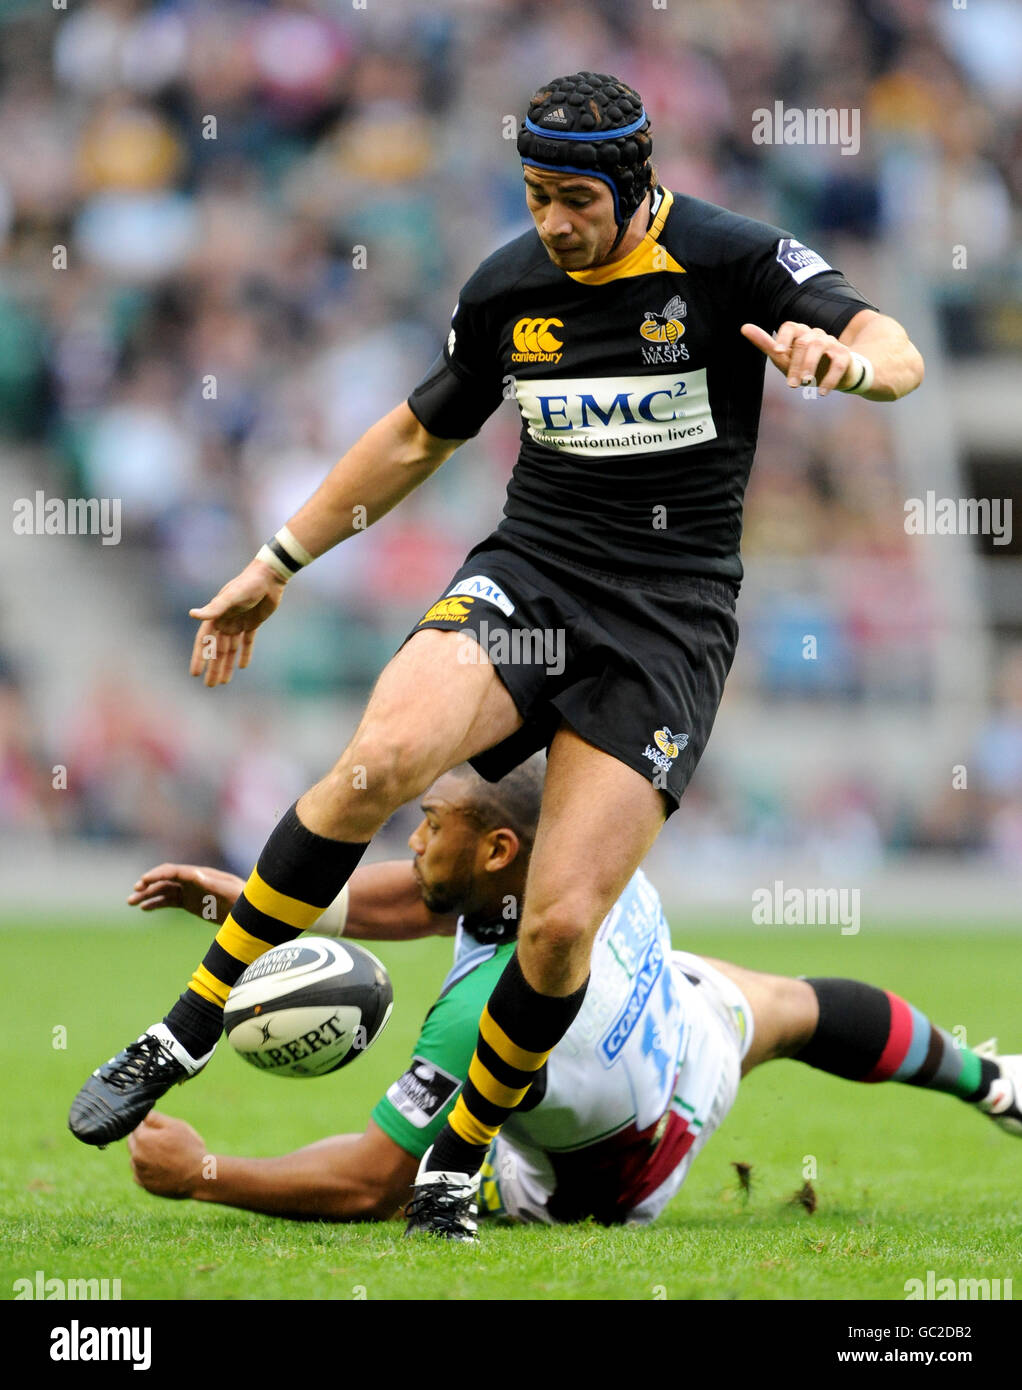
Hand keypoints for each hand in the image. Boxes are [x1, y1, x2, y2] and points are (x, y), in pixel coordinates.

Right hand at [127, 864, 243, 923]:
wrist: (250, 913)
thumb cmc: (243, 900)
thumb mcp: (230, 892)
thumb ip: (213, 884)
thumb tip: (194, 874)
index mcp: (201, 875)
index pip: (175, 871)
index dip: (158, 874)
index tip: (143, 880)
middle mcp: (193, 881)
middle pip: (166, 880)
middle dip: (148, 884)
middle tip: (134, 892)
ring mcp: (190, 892)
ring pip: (164, 891)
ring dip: (147, 895)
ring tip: (130, 902)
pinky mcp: (190, 903)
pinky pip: (169, 901)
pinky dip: (156, 903)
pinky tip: (144, 908)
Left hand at [127, 1112, 208, 1198]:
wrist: (197, 1176)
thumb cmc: (189, 1148)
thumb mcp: (176, 1125)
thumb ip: (156, 1118)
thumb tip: (143, 1114)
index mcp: (142, 1139)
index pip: (135, 1126)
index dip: (146, 1124)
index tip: (158, 1128)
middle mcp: (136, 1157)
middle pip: (132, 1142)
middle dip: (142, 1138)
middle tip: (162, 1140)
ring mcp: (139, 1172)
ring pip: (135, 1158)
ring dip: (143, 1154)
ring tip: (164, 1155)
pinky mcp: (145, 1185)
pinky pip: (140, 1173)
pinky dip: (147, 1169)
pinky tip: (162, 1167)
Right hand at [189, 558, 287, 686]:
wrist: (269, 577)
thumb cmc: (248, 584)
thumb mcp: (231, 597)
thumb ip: (214, 608)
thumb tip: (192, 614)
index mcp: (216, 615)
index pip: (204, 642)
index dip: (199, 657)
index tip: (195, 673)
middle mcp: (225, 621)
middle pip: (217, 650)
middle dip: (213, 667)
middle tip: (209, 686)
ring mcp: (239, 623)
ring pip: (231, 649)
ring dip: (226, 665)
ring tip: (223, 682)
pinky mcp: (253, 623)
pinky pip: (247, 642)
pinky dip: (245, 653)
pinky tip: (243, 667)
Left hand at [741, 321, 858, 395]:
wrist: (834, 375)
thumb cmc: (803, 365)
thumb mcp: (783, 357)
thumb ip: (765, 343)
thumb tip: (744, 327)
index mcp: (800, 333)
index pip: (790, 326)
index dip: (783, 337)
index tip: (777, 351)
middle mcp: (815, 335)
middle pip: (803, 343)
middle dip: (796, 365)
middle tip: (791, 385)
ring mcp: (831, 343)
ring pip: (819, 347)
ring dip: (810, 366)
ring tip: (806, 384)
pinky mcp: (844, 356)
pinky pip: (838, 364)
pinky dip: (830, 379)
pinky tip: (822, 392)